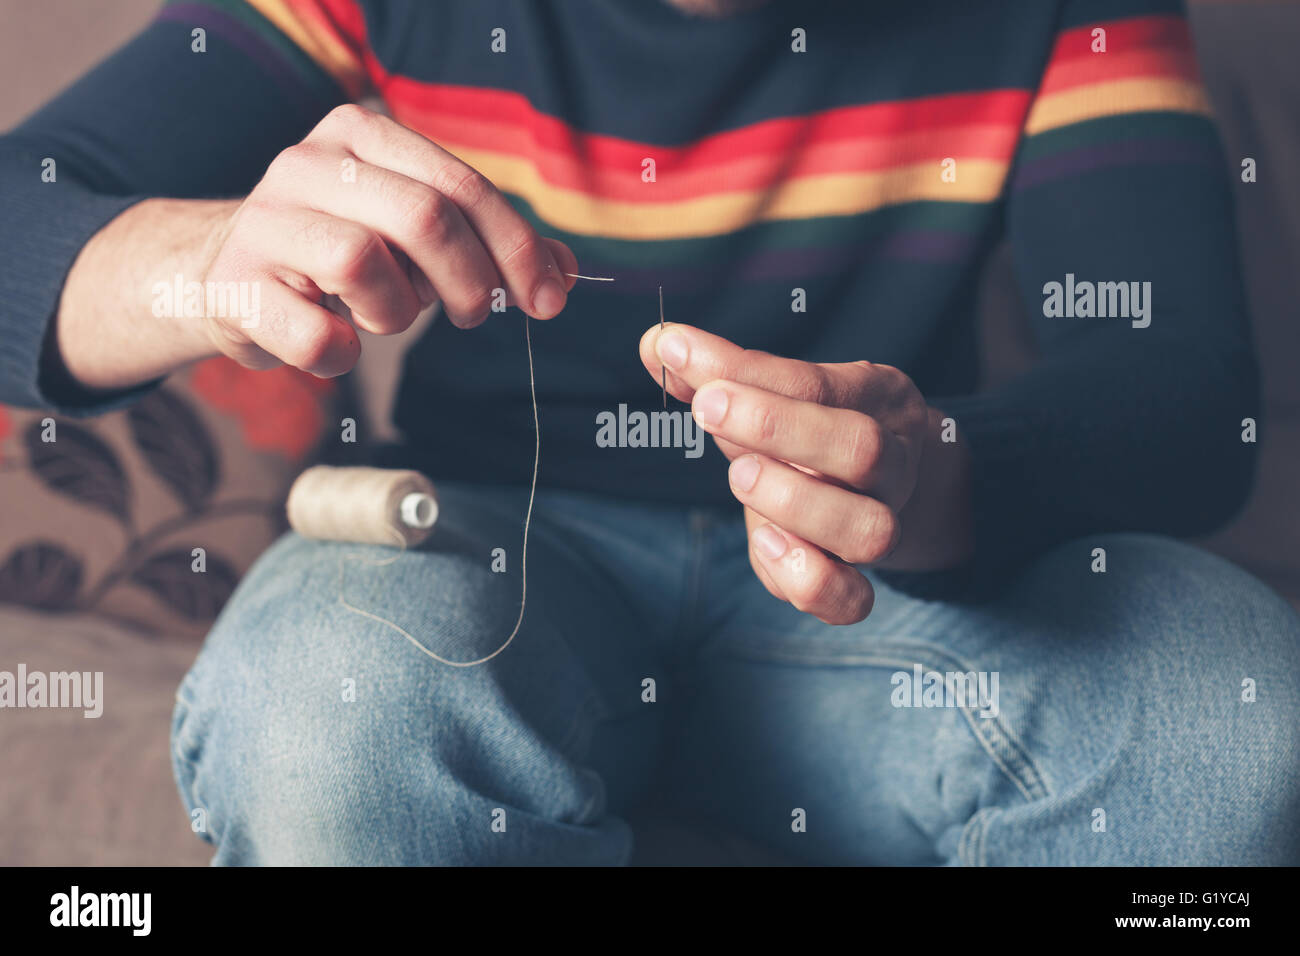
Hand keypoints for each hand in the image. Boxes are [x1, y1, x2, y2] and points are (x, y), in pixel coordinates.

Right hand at [201, 103, 577, 375]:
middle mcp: (308, 163)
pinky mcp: (235, 285)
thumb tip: (566, 270)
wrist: (222, 276)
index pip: (460, 185)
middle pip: (423, 217)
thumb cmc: (337, 253)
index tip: (550, 300)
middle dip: (471, 282)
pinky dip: (343, 355)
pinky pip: (318, 336)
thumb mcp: (414, 236)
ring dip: (397, 313)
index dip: (516, 247)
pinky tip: (335, 342)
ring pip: (366, 265)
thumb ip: (489, 245)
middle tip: (474, 316)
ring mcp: (264, 221)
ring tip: (379, 314)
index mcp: (361, 135)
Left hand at [640, 323, 972, 624]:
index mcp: (876, 398)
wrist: (886, 486)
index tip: (678, 350)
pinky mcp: (860, 582)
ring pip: (866, 530)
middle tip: (707, 410)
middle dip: (776, 427)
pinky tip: (765, 546)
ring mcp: (882, 525)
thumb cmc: (815, 430)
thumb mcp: (779, 395)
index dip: (743, 370)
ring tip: (740, 477)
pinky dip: (808, 582)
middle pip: (861, 449)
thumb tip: (654, 344)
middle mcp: (892, 463)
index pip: (814, 383)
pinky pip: (853, 600)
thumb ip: (720, 374)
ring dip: (794, 505)